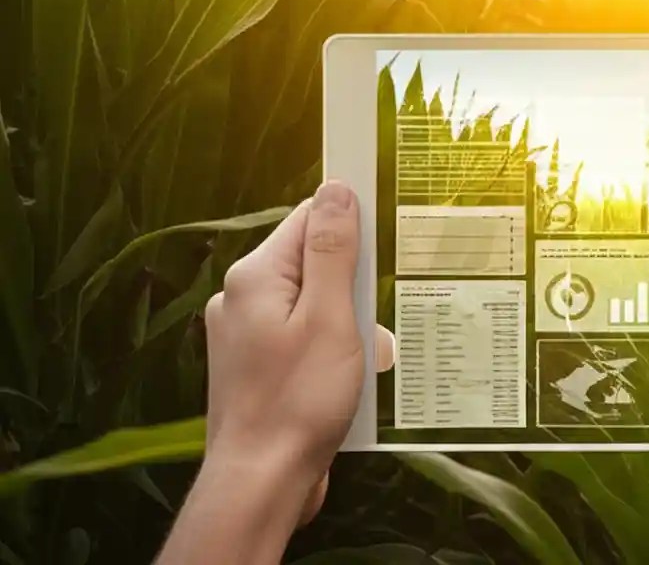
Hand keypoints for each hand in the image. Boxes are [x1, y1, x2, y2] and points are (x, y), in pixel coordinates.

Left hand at [202, 181, 393, 526]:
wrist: (262, 481)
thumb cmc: (298, 403)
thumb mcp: (330, 318)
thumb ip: (333, 251)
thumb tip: (337, 191)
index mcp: (256, 277)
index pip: (310, 221)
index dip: (352, 229)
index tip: (382, 251)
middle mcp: (243, 299)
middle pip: (315, 264)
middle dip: (353, 290)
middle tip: (369, 325)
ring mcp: (247, 335)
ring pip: (314, 306)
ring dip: (347, 327)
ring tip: (359, 364)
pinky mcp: (258, 367)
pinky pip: (306, 340)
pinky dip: (333, 353)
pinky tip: (347, 382)